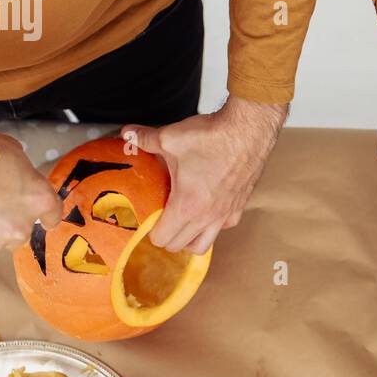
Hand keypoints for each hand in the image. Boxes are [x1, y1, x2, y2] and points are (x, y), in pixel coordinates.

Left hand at [124, 95, 286, 254]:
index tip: (146, 220)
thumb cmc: (213, 137)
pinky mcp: (240, 206)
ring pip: (204, 245)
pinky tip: (207, 210)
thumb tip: (128, 133)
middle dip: (166, 237)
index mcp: (186, 206)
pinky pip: (223, 227)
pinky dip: (212, 226)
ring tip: (182, 224)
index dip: (149, 232)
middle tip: (159, 219)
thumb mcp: (169, 138)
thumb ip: (144, 139)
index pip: (162, 239)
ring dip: (190, 239)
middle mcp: (207, 217)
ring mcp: (225, 214)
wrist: (248, 130)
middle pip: (180, 246)